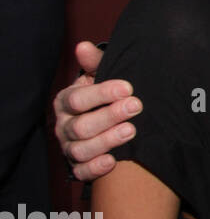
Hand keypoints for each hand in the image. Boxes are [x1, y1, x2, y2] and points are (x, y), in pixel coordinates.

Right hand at [54, 41, 139, 181]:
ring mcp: (70, 147)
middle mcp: (64, 125)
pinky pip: (81, 172)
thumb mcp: (102, 76)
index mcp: (67, 101)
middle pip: (81, 126)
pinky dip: (95, 168)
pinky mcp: (78, 166)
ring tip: (131, 131)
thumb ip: (96, 63)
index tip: (128, 88)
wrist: (109, 119)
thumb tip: (84, 47)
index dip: (102, 93)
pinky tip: (112, 161)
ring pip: (81, 149)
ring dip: (107, 141)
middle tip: (136, 106)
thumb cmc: (105, 95)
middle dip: (110, 116)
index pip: (78, 99)